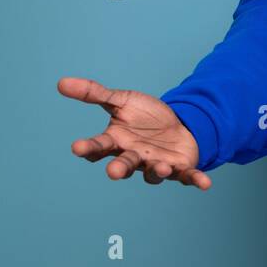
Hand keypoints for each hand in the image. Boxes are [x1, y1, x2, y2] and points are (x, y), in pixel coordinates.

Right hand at [57, 77, 211, 189]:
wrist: (177, 123)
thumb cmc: (145, 116)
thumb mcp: (121, 100)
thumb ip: (94, 94)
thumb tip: (60, 82)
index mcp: (117, 142)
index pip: (99, 147)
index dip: (88, 147)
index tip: (77, 147)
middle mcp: (135, 157)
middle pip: (124, 164)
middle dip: (119, 168)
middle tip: (113, 171)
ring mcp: (156, 164)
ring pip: (153, 172)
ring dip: (156, 171)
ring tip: (160, 166)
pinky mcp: (179, 168)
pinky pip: (186, 176)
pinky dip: (195, 180)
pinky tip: (205, 184)